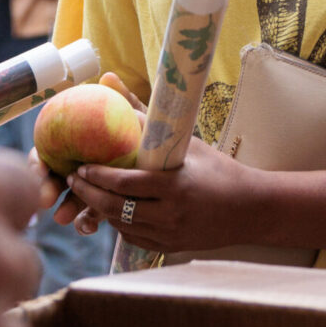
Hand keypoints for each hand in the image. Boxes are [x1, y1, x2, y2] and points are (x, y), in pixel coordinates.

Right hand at [43, 72, 142, 235]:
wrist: (177, 164)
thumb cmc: (150, 135)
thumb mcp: (139, 120)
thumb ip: (124, 103)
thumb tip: (109, 77)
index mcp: (78, 142)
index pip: (49, 151)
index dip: (39, 162)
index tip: (38, 171)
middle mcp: (79, 164)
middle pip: (55, 177)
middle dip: (47, 189)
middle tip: (46, 200)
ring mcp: (91, 187)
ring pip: (72, 198)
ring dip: (67, 208)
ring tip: (68, 219)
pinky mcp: (103, 205)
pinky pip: (90, 214)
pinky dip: (87, 221)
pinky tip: (89, 226)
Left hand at [53, 68, 255, 252]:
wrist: (251, 208)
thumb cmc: (220, 169)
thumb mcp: (188, 143)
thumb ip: (146, 116)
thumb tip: (110, 80)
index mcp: (174, 187)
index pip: (124, 184)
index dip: (97, 176)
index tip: (81, 166)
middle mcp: (170, 214)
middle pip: (115, 208)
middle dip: (89, 194)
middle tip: (74, 179)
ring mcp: (170, 234)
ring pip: (121, 226)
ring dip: (101, 209)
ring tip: (89, 191)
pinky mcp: (171, 246)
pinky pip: (134, 237)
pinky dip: (120, 223)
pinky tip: (115, 209)